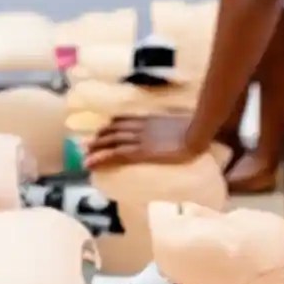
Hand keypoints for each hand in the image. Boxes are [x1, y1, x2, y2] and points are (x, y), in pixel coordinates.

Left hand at [85, 114, 206, 168]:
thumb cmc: (197, 129)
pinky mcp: (142, 152)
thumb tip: (175, 129)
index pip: (124, 121)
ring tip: (84, 156)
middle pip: (114, 131)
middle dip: (99, 138)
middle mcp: (140, 127)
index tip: (102, 131)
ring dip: (96, 149)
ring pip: (111, 143)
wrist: (199, 133)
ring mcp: (140, 139)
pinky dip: (101, 159)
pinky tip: (91, 164)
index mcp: (150, 120)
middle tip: (86, 145)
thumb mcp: (182, 123)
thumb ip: (173, 126)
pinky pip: (117, 155)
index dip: (111, 126)